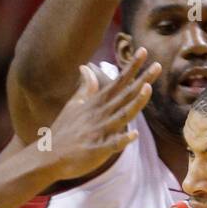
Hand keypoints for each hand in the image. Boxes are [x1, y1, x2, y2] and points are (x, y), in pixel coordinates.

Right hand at [42, 48, 159, 180]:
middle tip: (158, 66)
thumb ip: (84, 88)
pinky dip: (122, 140)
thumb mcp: (73, 105)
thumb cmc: (63, 131)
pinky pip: (112, 144)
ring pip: (121, 115)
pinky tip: (134, 135)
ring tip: (148, 88)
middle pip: (125, 95)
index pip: (117, 82)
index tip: (143, 51)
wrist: (48, 156)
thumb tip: (86, 68)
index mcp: (96, 104)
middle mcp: (100, 114)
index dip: (131, 67)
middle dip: (142, 80)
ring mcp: (98, 132)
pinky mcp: (96, 150)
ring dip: (135, 103)